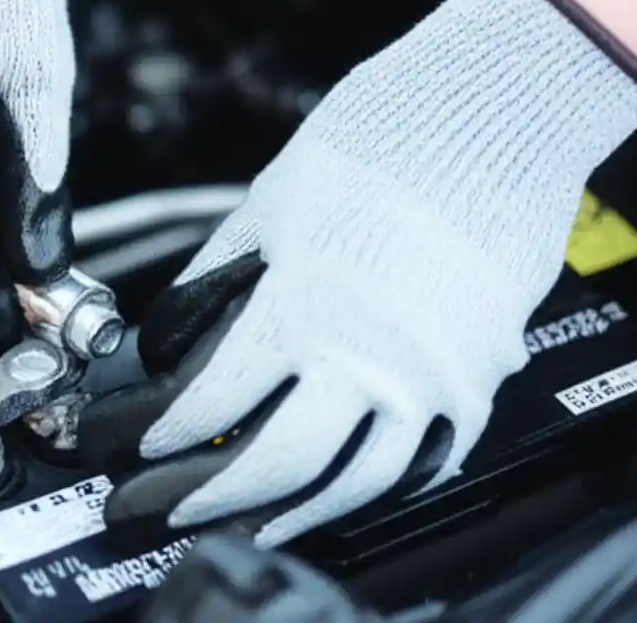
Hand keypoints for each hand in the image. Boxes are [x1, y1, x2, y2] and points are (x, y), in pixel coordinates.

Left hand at [79, 0, 636, 545]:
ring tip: (263, 522)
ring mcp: (431, 375)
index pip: (217, 401)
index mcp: (303, 306)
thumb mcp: (268, 203)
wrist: (485, 113)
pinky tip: (355, 490)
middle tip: (183, 509)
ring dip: (303, 512)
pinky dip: (386, 484)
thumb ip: (219, 274)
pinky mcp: (477, 376)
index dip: (172, 432)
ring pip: (361, 480)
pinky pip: (432, 458)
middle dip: (219, 497)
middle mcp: (368, 354)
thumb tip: (176, 328)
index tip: (152, 442)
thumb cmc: (376, 142)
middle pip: (281, 462)